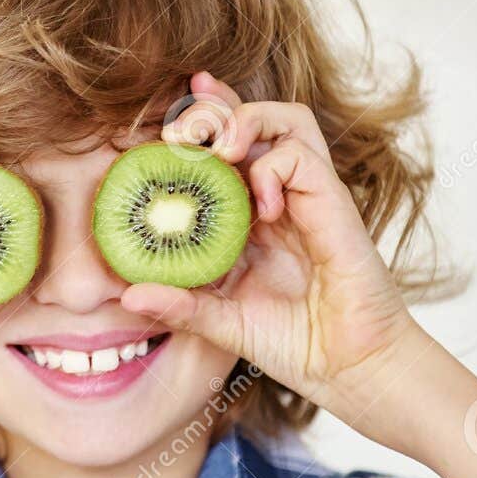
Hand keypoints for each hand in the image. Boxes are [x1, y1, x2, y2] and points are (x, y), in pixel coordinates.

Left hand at [120, 71, 432, 439]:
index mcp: (250, 213)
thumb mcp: (221, 321)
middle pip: (251, 117)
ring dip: (245, 120)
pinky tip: (259, 206)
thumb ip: (180, 305)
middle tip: (178, 134)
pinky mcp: (334, 203)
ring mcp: (308, 195)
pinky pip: (302, 158)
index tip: (164, 119)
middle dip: (212, 110)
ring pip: (286, 119)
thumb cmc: (292, 342)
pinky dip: (272, 168)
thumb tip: (129, 295)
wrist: (347, 368)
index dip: (201, 117)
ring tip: (217, 152)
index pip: (226, 143)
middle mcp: (279, 194)